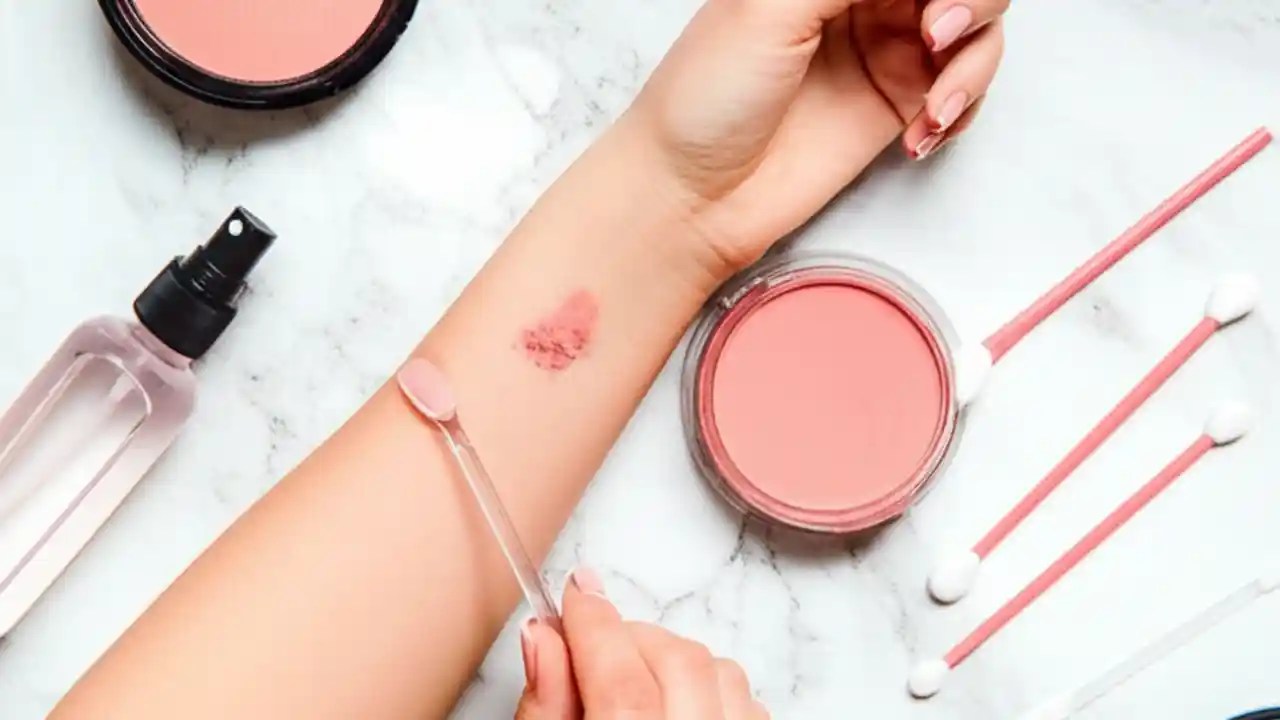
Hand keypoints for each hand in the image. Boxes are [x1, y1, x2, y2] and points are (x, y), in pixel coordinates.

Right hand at [516, 568, 766, 718]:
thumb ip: (545, 708)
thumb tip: (543, 635)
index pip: (622, 685)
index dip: (595, 628)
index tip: (575, 592)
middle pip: (677, 664)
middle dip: (630, 640)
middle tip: (589, 648)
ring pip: (721, 671)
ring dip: (674, 661)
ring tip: (631, 685)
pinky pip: (750, 701)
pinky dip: (712, 689)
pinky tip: (677, 710)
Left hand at [624, 0, 1008, 271]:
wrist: (690, 196)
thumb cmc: (705, 98)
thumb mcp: (770, 8)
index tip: (925, 2)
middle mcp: (857, 0)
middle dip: (969, 1)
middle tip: (939, 33)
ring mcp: (881, 51)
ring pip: (975, 29)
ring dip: (975, 63)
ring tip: (936, 105)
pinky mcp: (894, 107)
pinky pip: (964, 89)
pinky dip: (964, 105)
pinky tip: (924, 133)